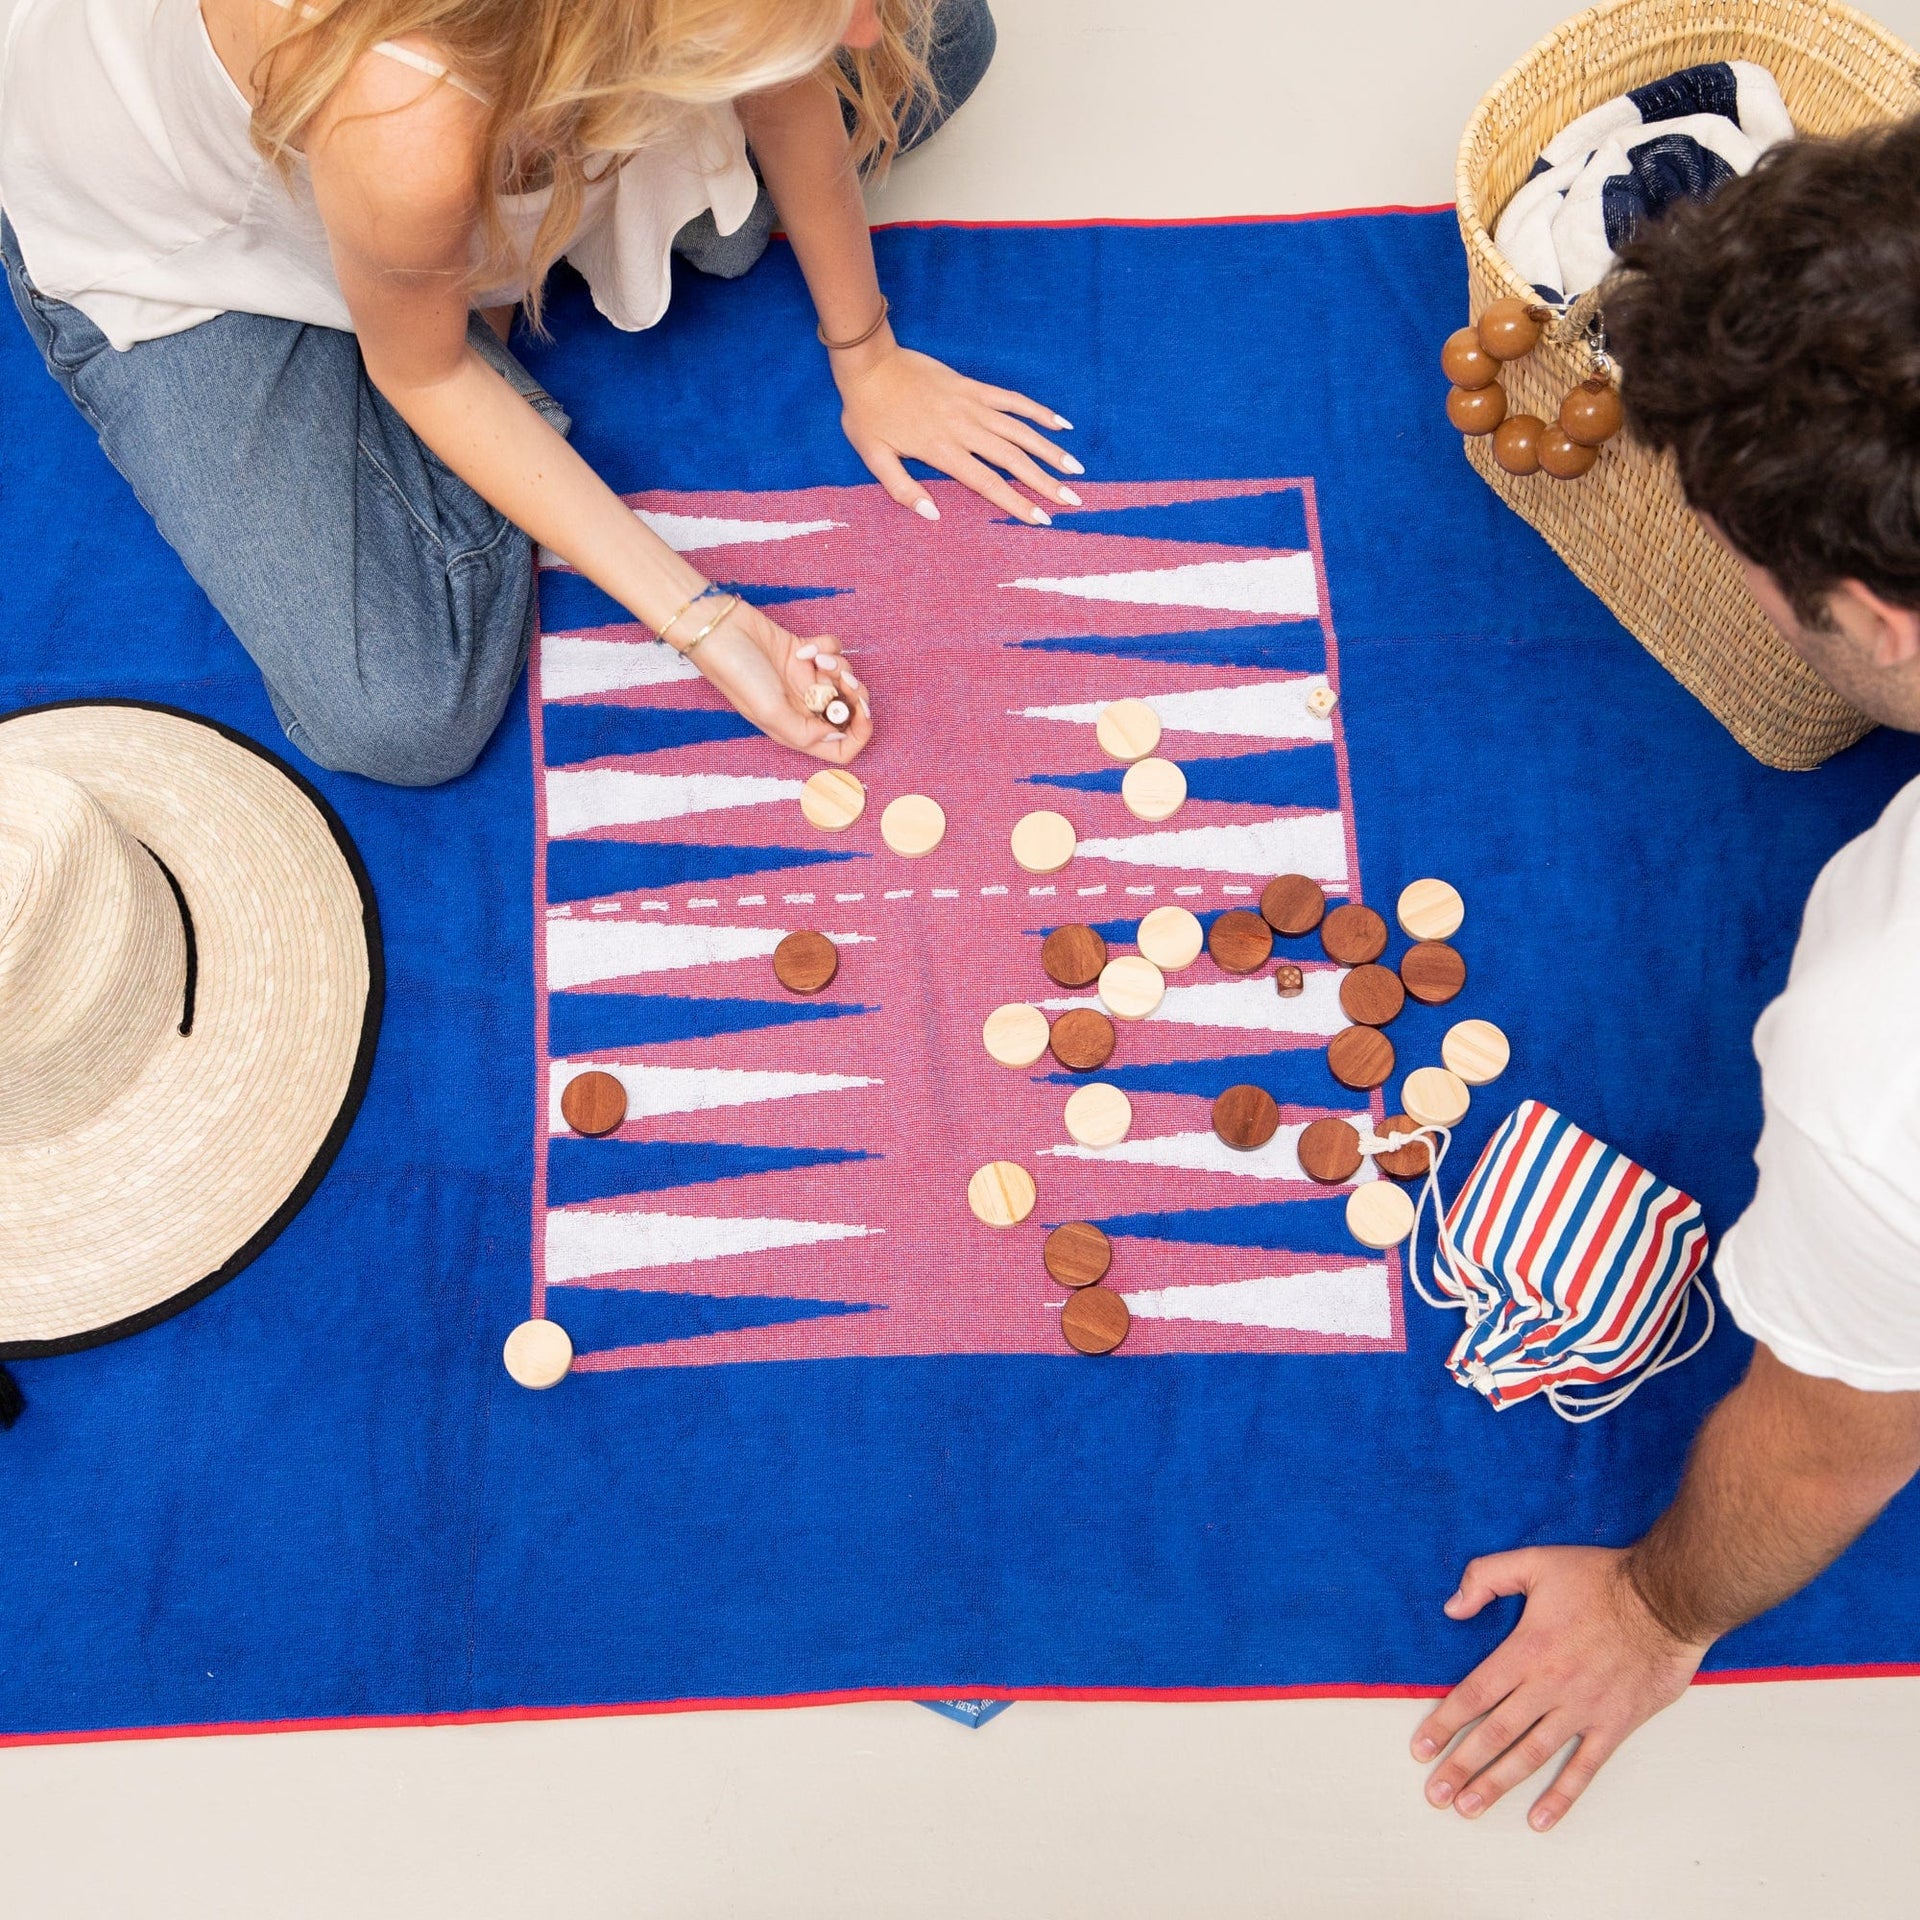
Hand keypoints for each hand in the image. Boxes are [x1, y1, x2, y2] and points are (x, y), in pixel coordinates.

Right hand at [685, 601, 871, 765]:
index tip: (862, 714)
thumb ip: (806, 733)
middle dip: (854, 695)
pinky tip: (804, 647)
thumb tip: (836, 734)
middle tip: (844, 680)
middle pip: (849, 712)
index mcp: (796, 731)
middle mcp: (802, 709)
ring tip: (816, 658)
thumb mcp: (770, 713)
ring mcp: (804, 681)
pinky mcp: (804, 654)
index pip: (841, 748)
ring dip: (838, 666)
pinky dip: (826, 647)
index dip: (858, 735)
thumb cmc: (738, 675)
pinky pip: (833, 651)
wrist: (719, 630)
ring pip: (844, 678)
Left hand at [832, 331, 1080, 524]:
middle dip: (1045, 481)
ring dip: (1051, 450)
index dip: (1016, 502)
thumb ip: (902, 489)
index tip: (1041, 519)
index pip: (987, 482)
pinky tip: (1061, 423)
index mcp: (941, 449)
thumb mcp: (873, 457)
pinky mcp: (973, 386)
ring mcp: (972, 404)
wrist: (868, 363)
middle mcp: (964, 428)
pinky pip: (1012, 400)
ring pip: (1020, 430)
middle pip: (1013, 459)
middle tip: (1073, 499)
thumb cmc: (867, 413)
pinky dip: (1038, 411)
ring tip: (1076, 468)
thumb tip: (932, 515)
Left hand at [1412, 1546, 1709, 1830]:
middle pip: (1495, 1734)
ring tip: (1469, 1808)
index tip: (1421, 1749)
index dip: (1444, 1724)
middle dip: (1461, 1767)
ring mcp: (1582, 1710)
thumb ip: (1485, 1577)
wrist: (1666, 1599)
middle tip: (1435, 1795)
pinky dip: (1562, 1796)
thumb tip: (1451, 1606)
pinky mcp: (1615, 1725)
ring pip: (1531, 1755)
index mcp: (1526, 1650)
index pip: (1474, 1695)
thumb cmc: (1600, 1578)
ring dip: (1498, 1784)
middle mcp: (1549, 1687)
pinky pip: (1584, 1768)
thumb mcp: (1534, 1562)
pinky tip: (1540, 1819)